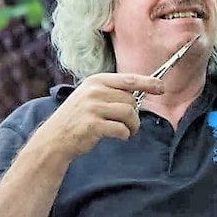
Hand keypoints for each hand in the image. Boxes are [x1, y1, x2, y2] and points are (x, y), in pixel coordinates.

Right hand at [32, 73, 163, 160]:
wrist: (55, 138)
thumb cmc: (78, 117)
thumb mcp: (92, 96)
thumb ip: (113, 91)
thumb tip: (143, 91)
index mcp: (96, 81)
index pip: (129, 79)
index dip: (148, 83)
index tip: (161, 88)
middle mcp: (94, 91)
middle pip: (131, 100)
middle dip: (135, 113)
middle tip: (129, 123)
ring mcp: (92, 108)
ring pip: (129, 113)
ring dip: (133, 125)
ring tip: (128, 130)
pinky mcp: (93, 125)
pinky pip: (121, 129)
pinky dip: (125, 134)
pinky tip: (119, 136)